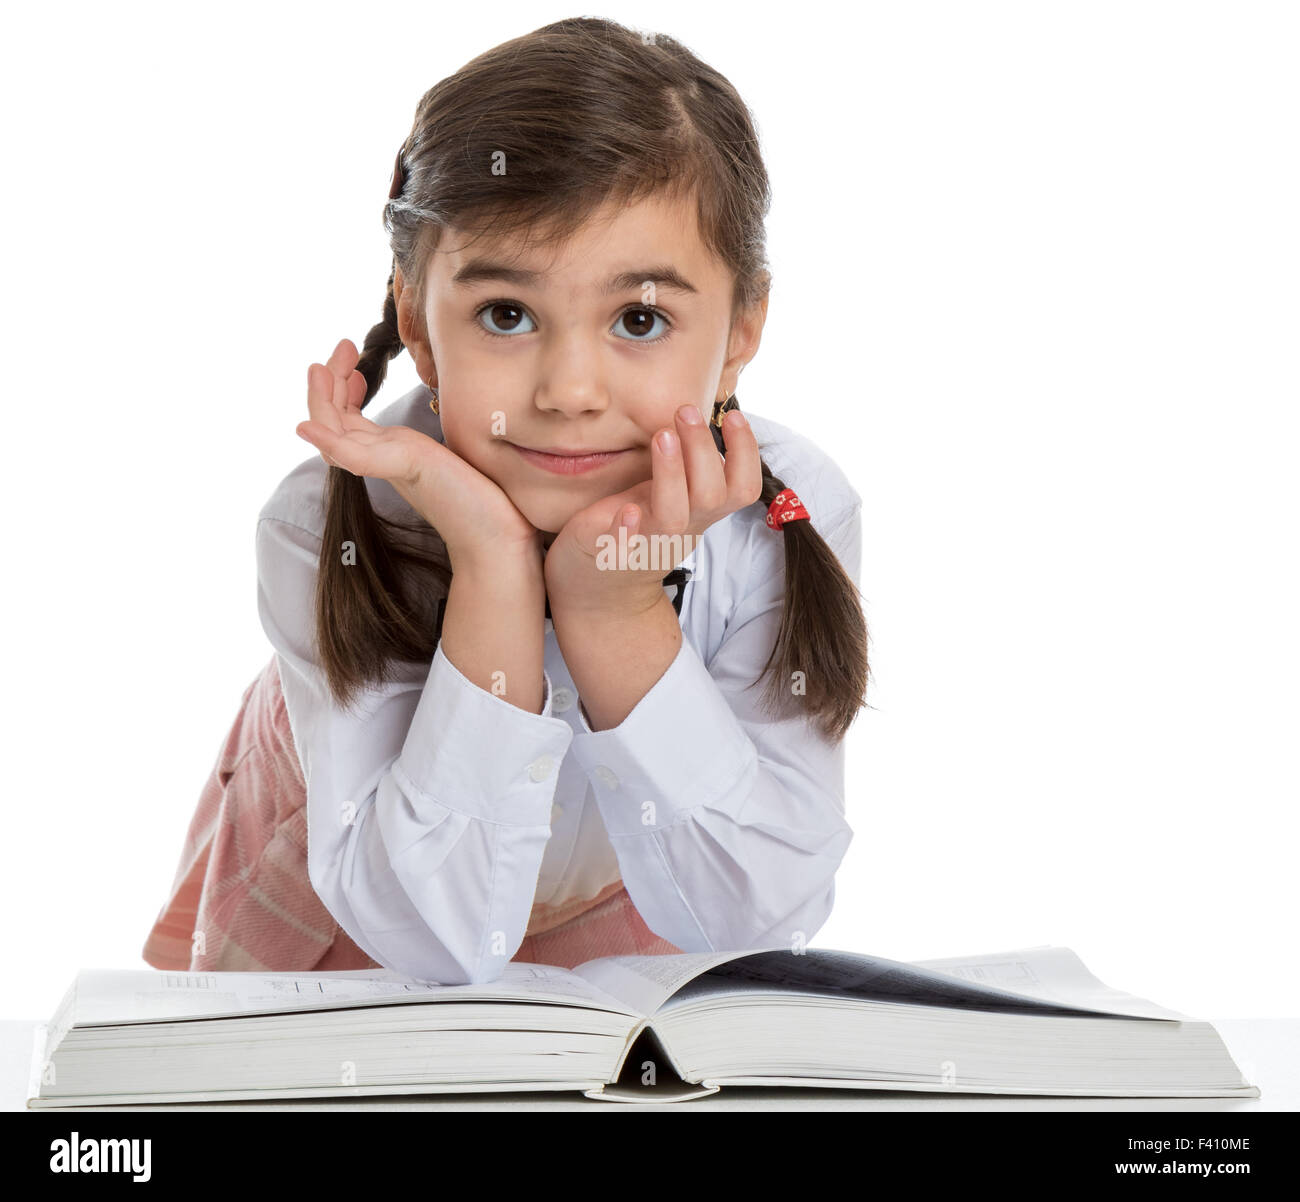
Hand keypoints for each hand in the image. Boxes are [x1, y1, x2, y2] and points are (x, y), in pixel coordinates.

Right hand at [296, 339, 539, 568]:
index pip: (347, 419)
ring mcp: (391, 465)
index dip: (341, 388)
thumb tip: (430, 413)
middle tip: (341, 348)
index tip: (353, 362)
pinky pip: (355, 457)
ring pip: (334, 435)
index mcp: (391, 453)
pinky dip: (328, 441)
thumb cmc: (481, 496)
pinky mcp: (406, 470)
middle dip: (327, 383)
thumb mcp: (447, 454)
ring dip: (320, 401)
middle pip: (333, 422)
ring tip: (319, 368)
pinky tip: (308, 426)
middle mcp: (384, 459)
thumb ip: (425, 440)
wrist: (499, 536)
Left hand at [543, 404, 762, 614]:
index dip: (746, 453)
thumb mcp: (675, 495)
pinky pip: (621, 547)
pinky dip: (626, 530)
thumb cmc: (640, 527)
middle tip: (686, 410)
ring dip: (670, 475)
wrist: (602, 588)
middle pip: (711, 495)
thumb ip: (690, 464)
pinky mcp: (608, 551)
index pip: (742, 487)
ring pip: (672, 516)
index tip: (733, 414)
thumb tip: (701, 412)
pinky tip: (627, 510)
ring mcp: (646, 542)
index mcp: (700, 511)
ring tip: (662, 436)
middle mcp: (681, 528)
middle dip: (702, 450)